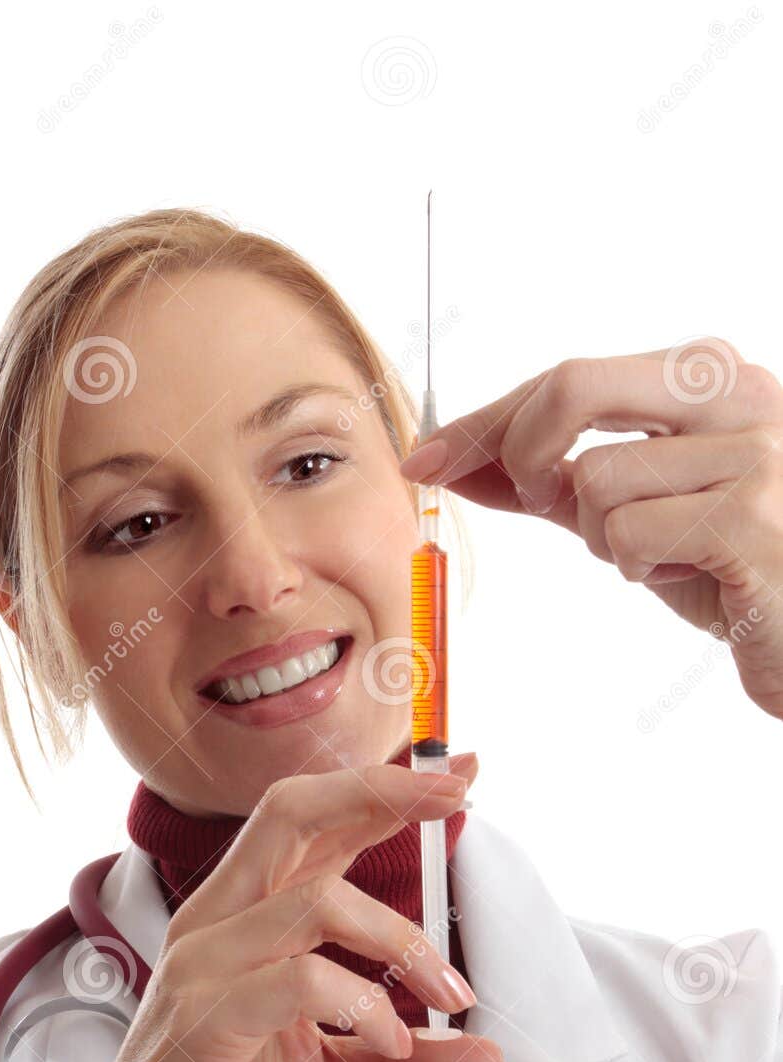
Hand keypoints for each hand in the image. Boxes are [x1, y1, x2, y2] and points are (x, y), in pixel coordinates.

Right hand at [43, 759, 502, 1061]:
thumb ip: (405, 1058)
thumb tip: (490, 1052)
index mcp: (239, 919)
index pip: (309, 824)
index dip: (381, 788)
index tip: (458, 775)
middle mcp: (214, 924)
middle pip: (292, 814)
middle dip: (381, 792)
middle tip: (458, 794)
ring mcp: (201, 967)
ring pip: (316, 900)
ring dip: (403, 942)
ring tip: (449, 997)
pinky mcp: (202, 1019)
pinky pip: (300, 982)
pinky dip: (364, 1005)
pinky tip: (391, 1043)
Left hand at [401, 341, 782, 720]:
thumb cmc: (727, 565)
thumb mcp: (633, 510)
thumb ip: (551, 484)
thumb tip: (455, 465)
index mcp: (706, 375)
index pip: (567, 377)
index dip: (484, 421)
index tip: (424, 457)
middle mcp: (735, 393)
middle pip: (571, 386)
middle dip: (518, 451)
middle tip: (533, 500)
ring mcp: (750, 449)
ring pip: (594, 480)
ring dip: (604, 539)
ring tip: (665, 555)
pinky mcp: (750, 515)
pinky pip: (629, 535)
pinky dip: (639, 568)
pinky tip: (693, 574)